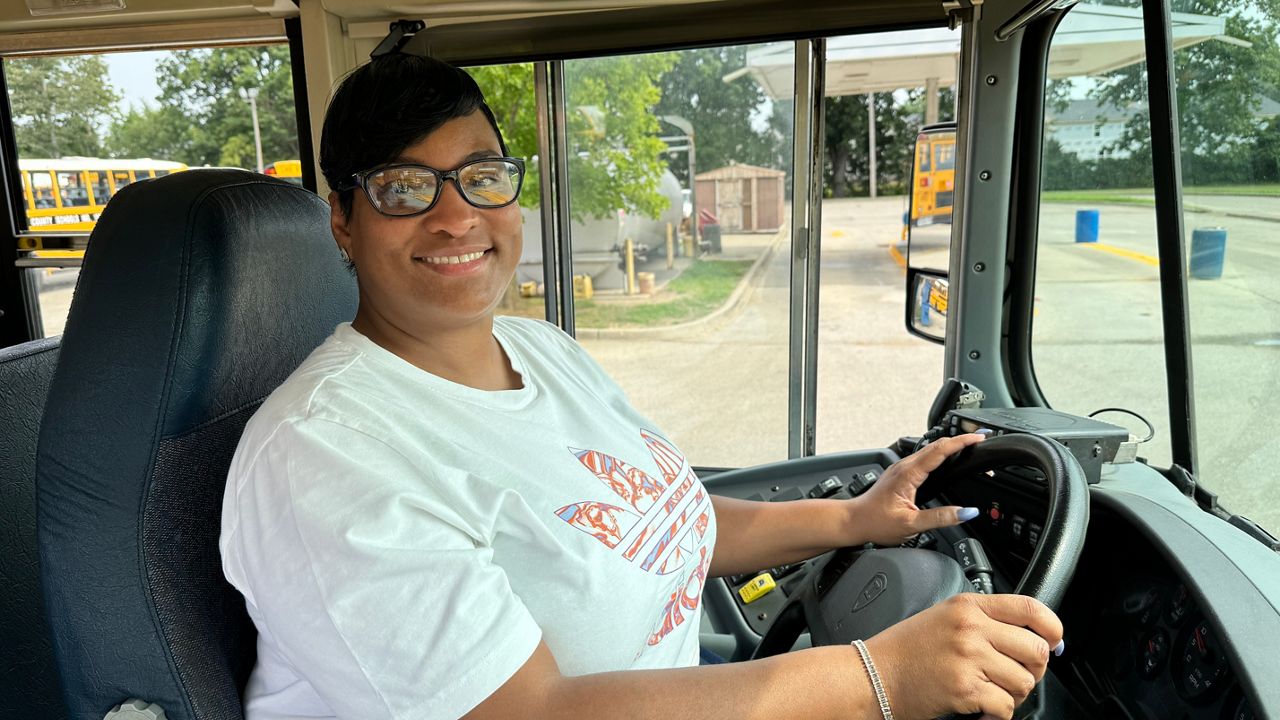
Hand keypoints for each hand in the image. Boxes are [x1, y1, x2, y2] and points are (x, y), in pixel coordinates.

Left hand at [846, 433, 985, 545]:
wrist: (853, 521)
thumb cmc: (876, 522)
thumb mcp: (911, 524)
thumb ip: (940, 518)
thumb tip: (966, 512)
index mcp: (908, 473)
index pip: (940, 451)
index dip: (961, 442)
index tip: (979, 437)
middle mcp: (904, 466)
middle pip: (936, 445)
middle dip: (960, 440)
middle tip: (980, 439)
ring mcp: (901, 468)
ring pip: (929, 450)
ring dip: (950, 446)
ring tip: (968, 445)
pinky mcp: (900, 474)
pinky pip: (923, 458)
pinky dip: (939, 454)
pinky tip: (946, 458)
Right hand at [864, 593, 1064, 719]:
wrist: (871, 676)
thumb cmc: (905, 651)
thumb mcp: (943, 618)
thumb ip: (984, 621)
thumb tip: (1033, 639)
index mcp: (968, 605)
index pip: (1030, 608)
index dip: (1053, 628)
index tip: (1056, 642)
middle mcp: (970, 627)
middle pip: (1036, 650)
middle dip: (1033, 671)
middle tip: (1015, 677)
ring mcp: (968, 657)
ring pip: (1024, 682)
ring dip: (1013, 694)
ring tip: (991, 693)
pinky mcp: (964, 688)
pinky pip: (1005, 706)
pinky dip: (997, 715)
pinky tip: (981, 709)